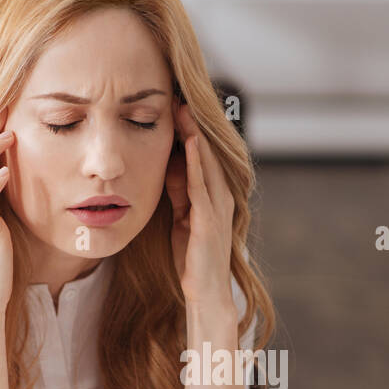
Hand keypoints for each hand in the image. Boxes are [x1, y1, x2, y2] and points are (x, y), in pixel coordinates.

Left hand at [166, 99, 235, 309]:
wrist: (206, 294)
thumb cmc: (192, 260)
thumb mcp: (181, 217)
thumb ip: (179, 191)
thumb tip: (169, 164)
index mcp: (212, 197)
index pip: (199, 157)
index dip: (188, 131)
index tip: (173, 105)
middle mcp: (220, 197)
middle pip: (205, 154)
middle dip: (193, 125)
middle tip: (178, 94)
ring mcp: (217, 207)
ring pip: (205, 163)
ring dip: (194, 135)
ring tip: (183, 109)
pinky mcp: (209, 219)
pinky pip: (201, 185)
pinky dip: (195, 162)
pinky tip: (189, 143)